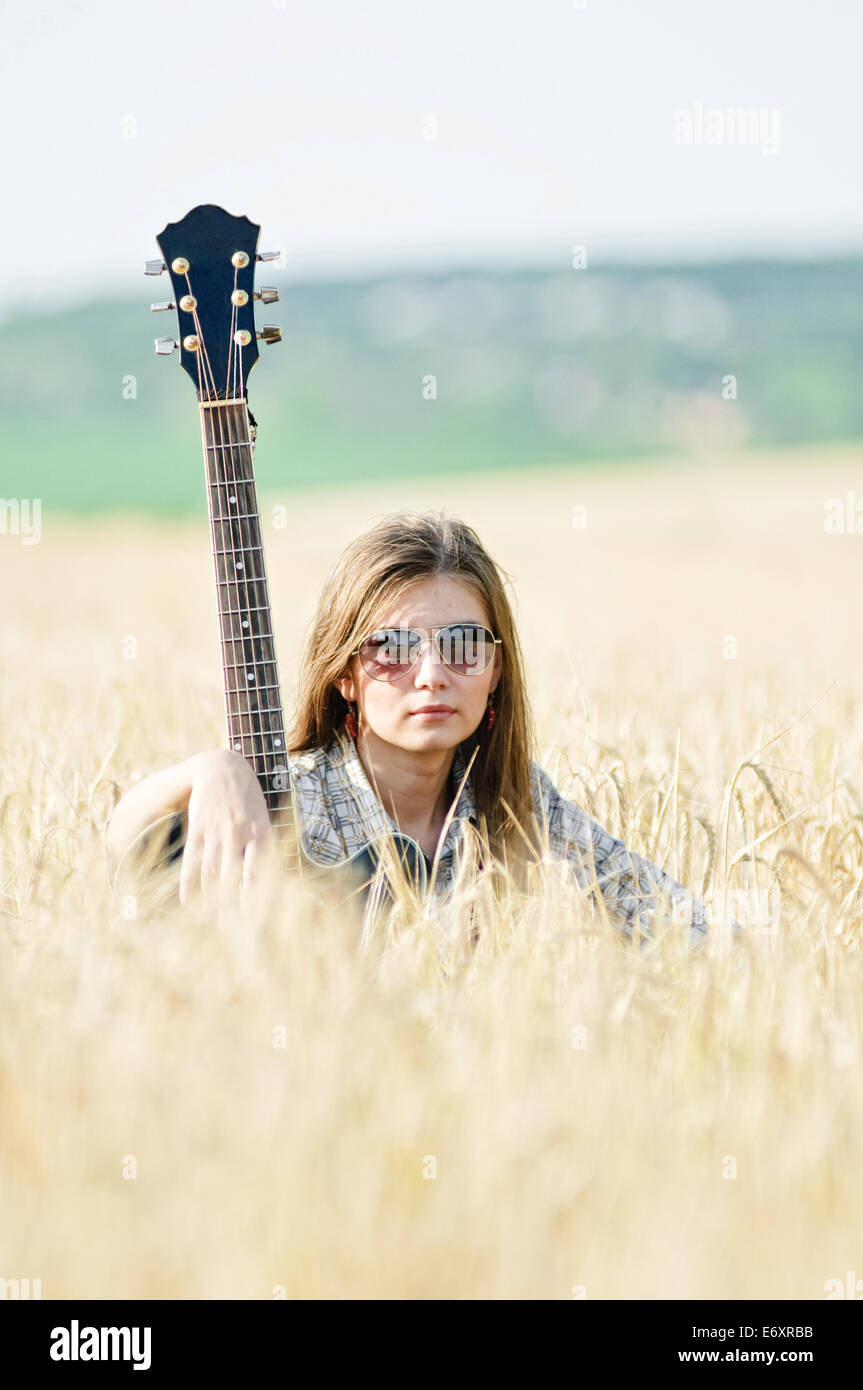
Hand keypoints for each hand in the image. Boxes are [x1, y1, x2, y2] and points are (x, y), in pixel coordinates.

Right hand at [179, 749, 273, 908]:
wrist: (222, 767)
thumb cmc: (247, 799)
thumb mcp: (263, 819)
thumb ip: (264, 847)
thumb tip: (269, 881)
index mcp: (260, 834)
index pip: (257, 874)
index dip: (254, 900)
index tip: (253, 923)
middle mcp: (239, 834)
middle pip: (233, 879)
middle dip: (230, 908)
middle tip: (229, 931)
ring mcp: (216, 831)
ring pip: (211, 873)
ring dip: (209, 901)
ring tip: (209, 922)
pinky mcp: (198, 828)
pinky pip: (192, 860)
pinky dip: (188, 883)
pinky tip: (187, 901)